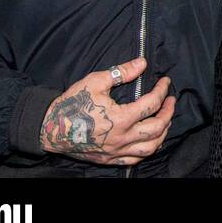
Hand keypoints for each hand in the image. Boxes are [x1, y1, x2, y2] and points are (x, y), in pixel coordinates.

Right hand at [39, 57, 175, 165]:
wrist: (51, 128)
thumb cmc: (72, 103)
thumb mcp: (95, 82)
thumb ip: (121, 72)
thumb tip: (142, 63)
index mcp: (120, 119)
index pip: (151, 104)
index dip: (162, 91)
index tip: (165, 82)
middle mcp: (121, 138)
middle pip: (157, 128)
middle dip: (168, 112)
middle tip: (170, 100)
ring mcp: (116, 151)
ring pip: (150, 147)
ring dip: (163, 132)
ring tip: (165, 119)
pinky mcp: (109, 159)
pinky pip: (135, 159)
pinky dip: (148, 149)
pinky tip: (150, 139)